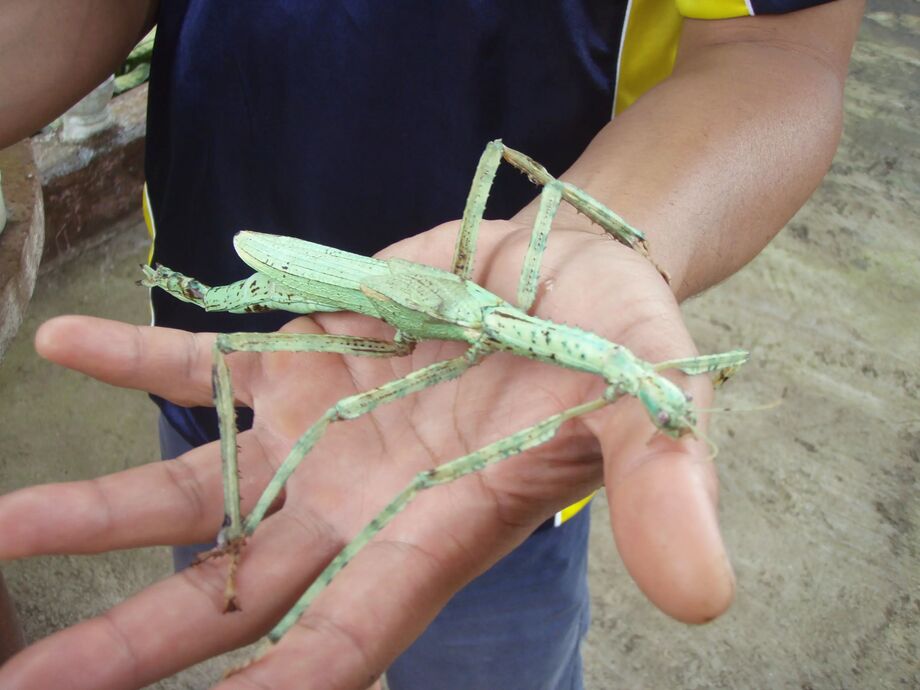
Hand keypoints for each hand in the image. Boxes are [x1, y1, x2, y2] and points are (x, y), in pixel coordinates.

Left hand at [0, 220, 732, 688]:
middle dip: (129, 647)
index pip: (343, 640)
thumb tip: (706, 595)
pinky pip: (204, 367)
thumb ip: (667, 492)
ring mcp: (323, 432)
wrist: (578, 266)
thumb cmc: (624, 342)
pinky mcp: (306, 359)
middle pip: (232, 596)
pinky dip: (134, 360)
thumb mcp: (657, 406)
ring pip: (196, 491)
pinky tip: (63, 346)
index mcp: (441, 529)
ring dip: (98, 515)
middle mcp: (365, 501)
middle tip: (26, 688)